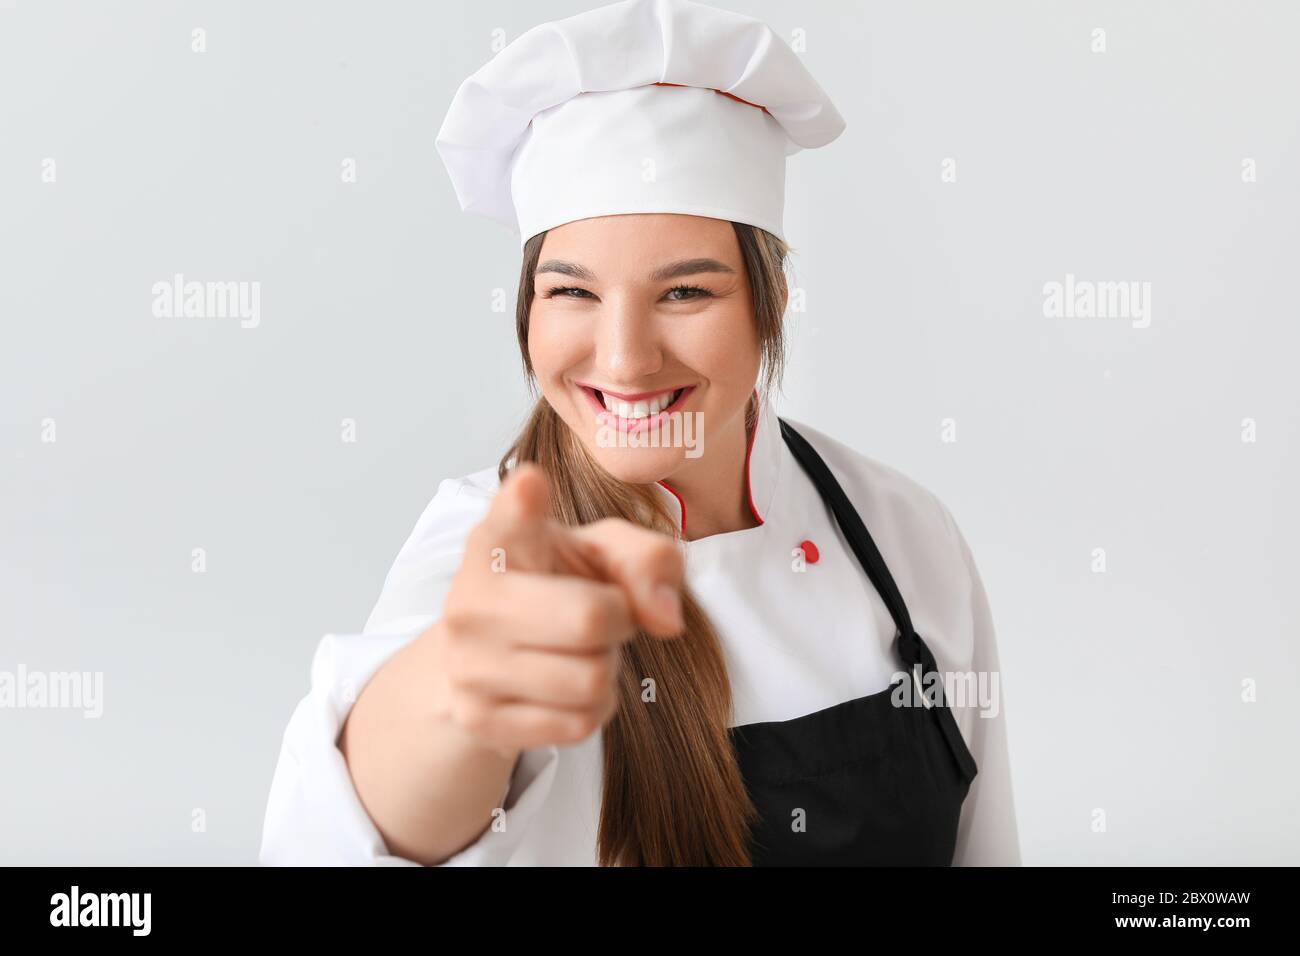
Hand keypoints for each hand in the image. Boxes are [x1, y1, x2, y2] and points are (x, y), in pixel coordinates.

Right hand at [425, 462, 684, 757]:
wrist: (489, 654)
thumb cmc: (556, 584)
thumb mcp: (604, 552)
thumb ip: (650, 560)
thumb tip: (667, 619)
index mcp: (500, 538)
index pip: (512, 515)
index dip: (525, 500)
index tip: (531, 484)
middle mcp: (471, 597)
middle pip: (592, 619)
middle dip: (618, 621)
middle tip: (601, 615)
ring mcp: (467, 662)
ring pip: (591, 680)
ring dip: (605, 670)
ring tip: (578, 651)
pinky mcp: (478, 718)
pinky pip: (578, 724)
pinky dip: (592, 709)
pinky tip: (566, 686)